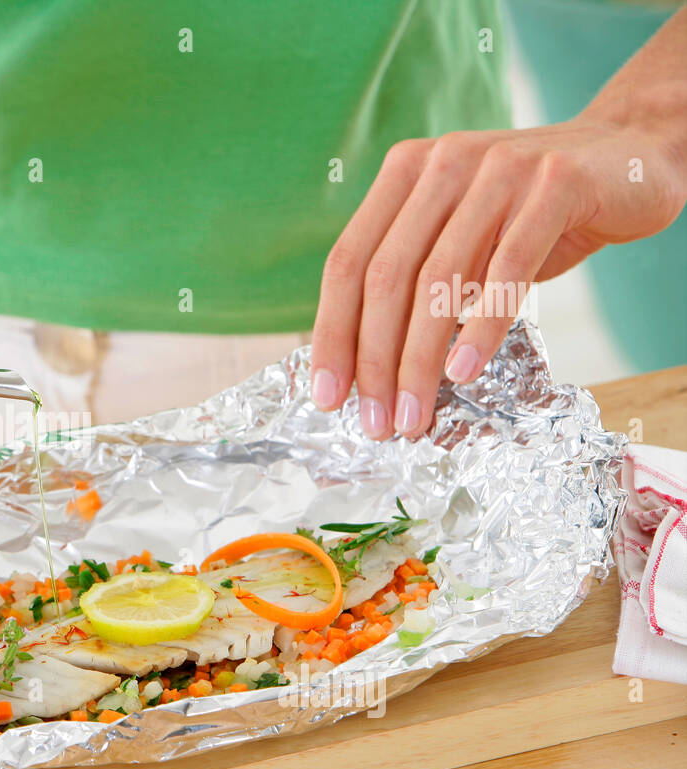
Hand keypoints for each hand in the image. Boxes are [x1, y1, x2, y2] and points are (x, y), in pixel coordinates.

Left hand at [309, 114, 686, 439]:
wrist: (628, 159)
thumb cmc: (531, 216)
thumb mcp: (460, 238)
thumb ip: (414, 279)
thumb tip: (366, 369)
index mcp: (404, 174)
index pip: (348, 263)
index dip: (332, 334)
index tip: (327, 397)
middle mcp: (442, 164)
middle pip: (387, 277)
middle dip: (375, 361)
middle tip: (378, 423)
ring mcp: (499, 168)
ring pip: (440, 279)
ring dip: (421, 360)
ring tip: (415, 415)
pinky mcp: (556, 184)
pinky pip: (508, 269)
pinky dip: (481, 327)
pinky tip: (463, 371)